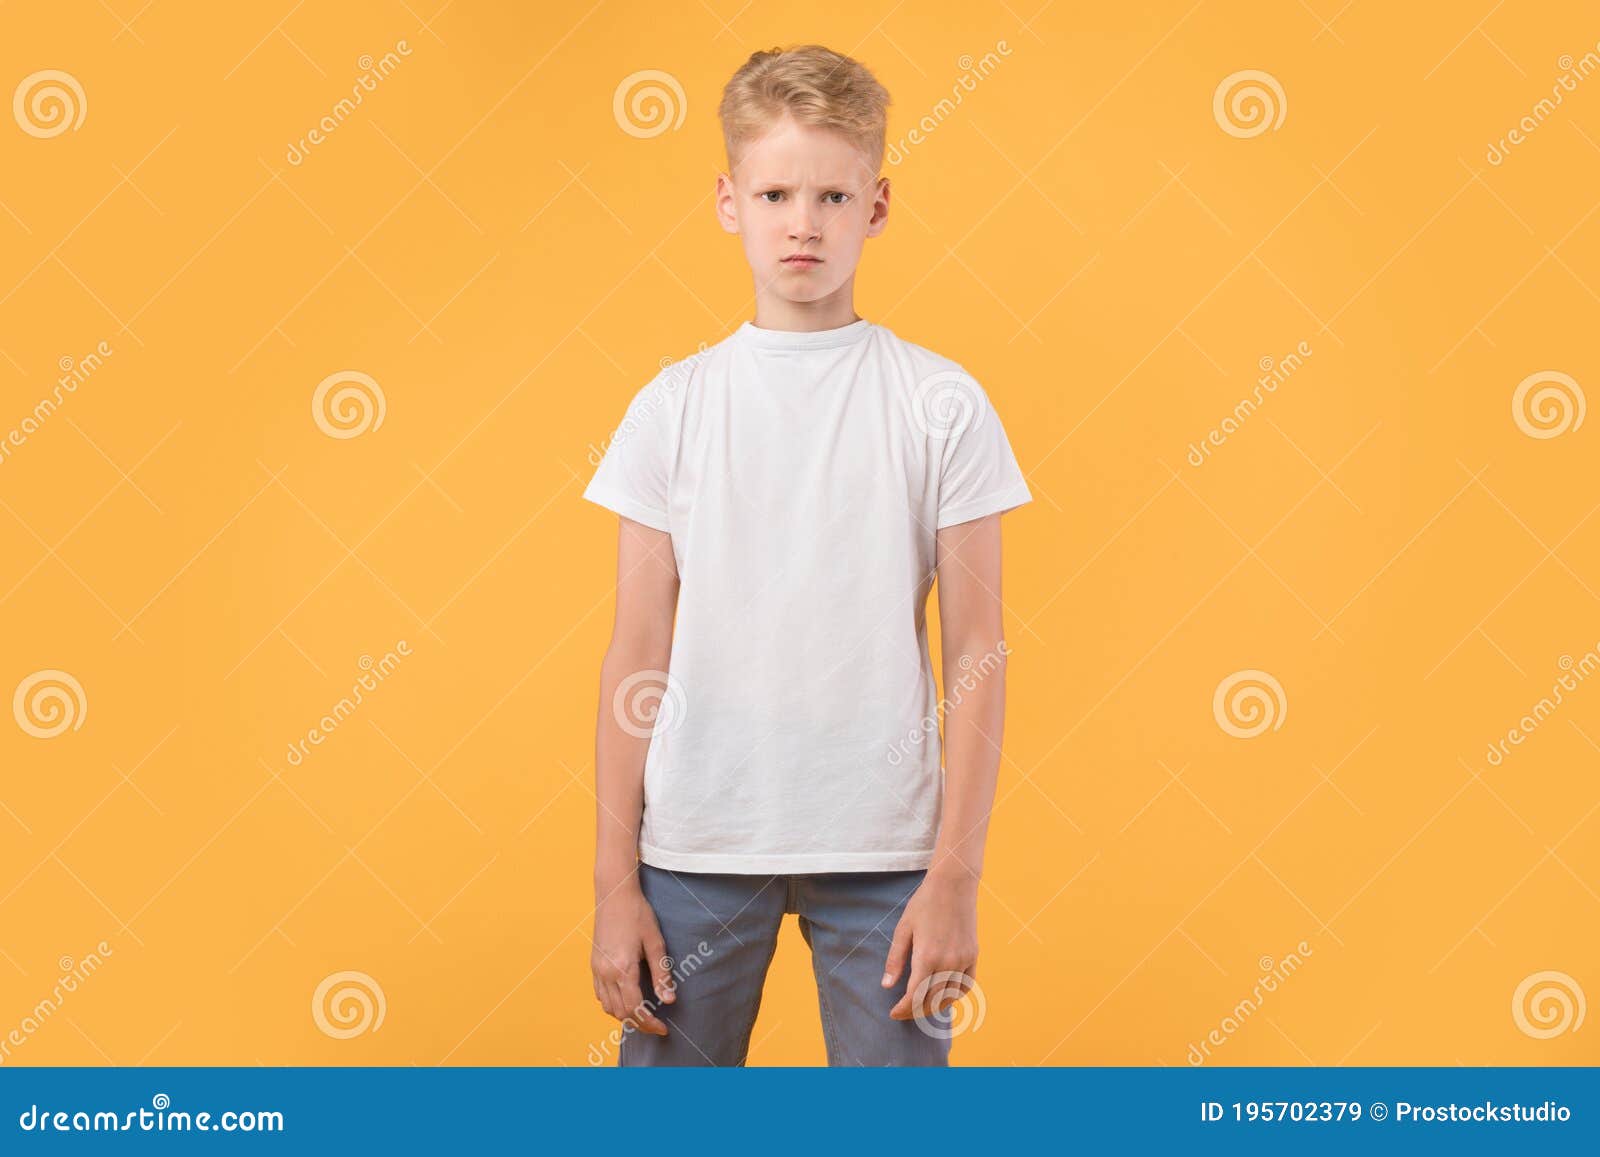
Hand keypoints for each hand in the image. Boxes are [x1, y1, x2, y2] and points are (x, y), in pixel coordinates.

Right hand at [590, 876, 675, 1035]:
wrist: (614, 893)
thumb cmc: (638, 914)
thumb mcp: (655, 942)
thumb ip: (661, 974)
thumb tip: (669, 1000)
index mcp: (623, 969)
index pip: (635, 1009)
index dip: (650, 1023)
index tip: (663, 1029)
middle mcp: (606, 973)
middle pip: (620, 1012)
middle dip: (639, 1024)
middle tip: (656, 1026)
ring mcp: (597, 969)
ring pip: (608, 1007)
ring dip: (624, 1016)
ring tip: (643, 1015)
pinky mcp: (593, 964)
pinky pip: (600, 994)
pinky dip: (612, 1004)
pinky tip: (626, 1000)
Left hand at [882, 866, 979, 1020]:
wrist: (953, 884)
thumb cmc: (924, 903)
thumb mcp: (903, 929)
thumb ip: (895, 960)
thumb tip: (886, 986)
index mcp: (927, 956)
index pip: (915, 996)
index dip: (903, 1009)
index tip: (893, 1013)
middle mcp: (947, 962)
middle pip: (932, 1000)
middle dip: (915, 1011)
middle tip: (903, 1011)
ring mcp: (963, 960)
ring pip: (950, 996)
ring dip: (934, 1006)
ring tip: (921, 1006)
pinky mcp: (973, 955)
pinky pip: (966, 985)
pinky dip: (955, 995)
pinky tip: (944, 995)